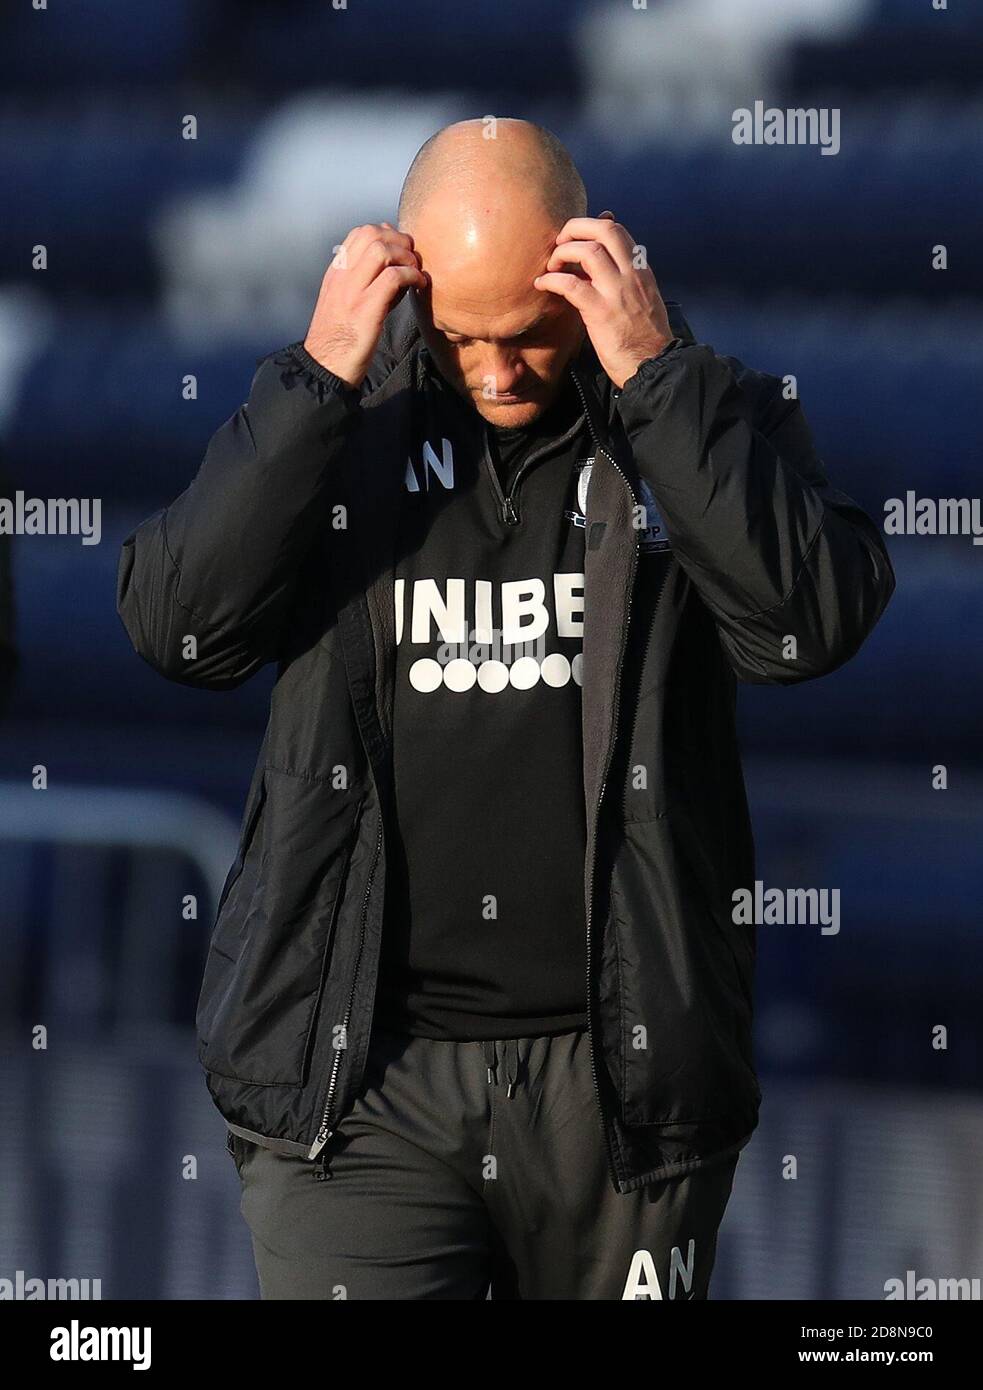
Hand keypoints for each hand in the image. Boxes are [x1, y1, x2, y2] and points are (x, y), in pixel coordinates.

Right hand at [303, 222, 427, 386]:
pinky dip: (412, 276)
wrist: (325, 366)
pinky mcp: (366, 309)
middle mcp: (342, 276)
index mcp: (336, 272)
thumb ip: (364, 279)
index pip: (360, 233)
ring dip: (406, 256)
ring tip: (416, 271)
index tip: (402, 249)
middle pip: (372, 234)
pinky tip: (419, 286)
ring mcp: (352, 291)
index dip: (387, 234)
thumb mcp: (345, 301)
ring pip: (381, 250)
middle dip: (399, 240)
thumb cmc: (341, 338)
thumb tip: (391, 261)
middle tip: (413, 258)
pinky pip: (393, 277)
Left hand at [533, 212, 672, 388]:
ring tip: (551, 266)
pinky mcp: (601, 312)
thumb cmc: (643, 336)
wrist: (653, 365)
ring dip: (562, 252)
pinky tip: (543, 285)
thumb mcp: (641, 297)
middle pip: (604, 229)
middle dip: (575, 227)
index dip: (589, 225)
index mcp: (640, 269)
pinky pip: (571, 285)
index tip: (574, 238)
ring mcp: (617, 292)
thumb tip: (606, 257)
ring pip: (587, 251)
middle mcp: (631, 274)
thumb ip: (625, 276)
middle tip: (559, 242)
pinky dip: (552, 280)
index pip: (616, 229)